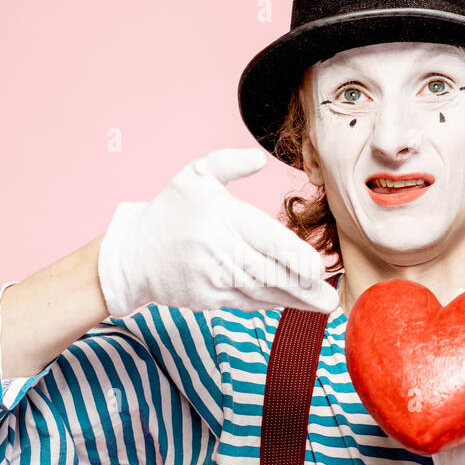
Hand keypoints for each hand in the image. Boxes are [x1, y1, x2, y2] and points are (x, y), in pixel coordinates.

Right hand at [97, 147, 340, 316]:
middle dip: (303, 287)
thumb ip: (229, 163)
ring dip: (295, 301)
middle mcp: (219, 249)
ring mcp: (213, 278)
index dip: (294, 257)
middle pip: (269, 272)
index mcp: (222, 216)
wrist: (134, 254)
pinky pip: (247, 303)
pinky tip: (293, 303)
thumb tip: (259, 159)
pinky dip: (271, 304)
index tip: (318, 269)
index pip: (266, 239)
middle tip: (331, 296)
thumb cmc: (171, 211)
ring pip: (262, 292)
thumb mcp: (195, 175)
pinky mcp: (208, 299)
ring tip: (323, 305)